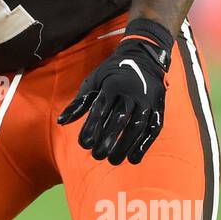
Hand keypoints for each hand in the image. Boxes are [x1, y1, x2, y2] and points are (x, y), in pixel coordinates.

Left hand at [58, 20, 172, 164]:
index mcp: (113, 85)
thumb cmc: (112, 74)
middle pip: (119, 119)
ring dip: (125, 145)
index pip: (101, 110)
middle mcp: (132, 92)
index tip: (83, 145)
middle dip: (107, 139)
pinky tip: (133, 159)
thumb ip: (79, 104)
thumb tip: (61, 123)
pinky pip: (153, 128)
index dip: (91, 128)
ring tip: (113, 161)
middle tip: (97, 156)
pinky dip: (144, 145)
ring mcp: (148, 100)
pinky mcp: (159, 108)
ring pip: (137, 126)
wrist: (143, 58)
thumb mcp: (93, 82)